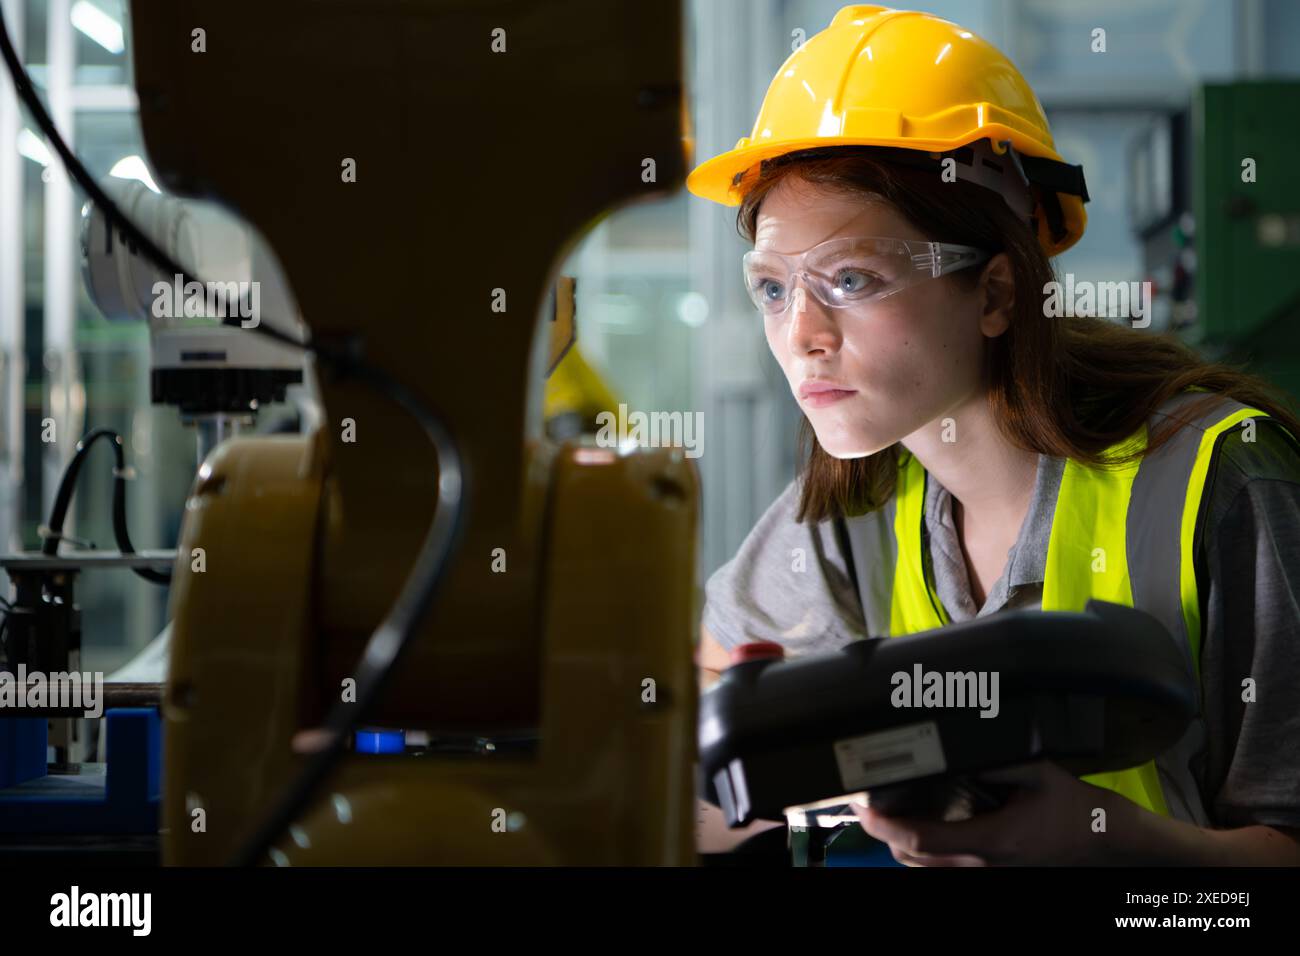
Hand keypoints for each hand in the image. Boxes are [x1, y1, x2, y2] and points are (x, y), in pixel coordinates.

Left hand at [853, 761, 1125, 865]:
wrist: (1100, 838)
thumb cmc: (1070, 806)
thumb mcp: (1036, 771)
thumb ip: (996, 758)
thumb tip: (957, 742)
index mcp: (991, 840)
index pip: (921, 840)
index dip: (885, 825)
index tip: (863, 806)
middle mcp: (982, 865)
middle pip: (911, 860)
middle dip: (882, 834)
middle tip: (866, 803)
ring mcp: (984, 874)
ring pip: (922, 870)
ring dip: (898, 844)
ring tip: (883, 813)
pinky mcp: (987, 874)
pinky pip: (940, 870)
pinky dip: (919, 852)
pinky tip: (913, 827)